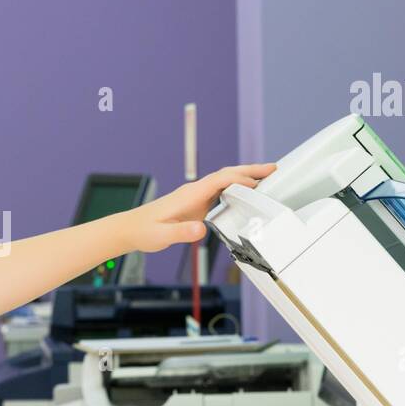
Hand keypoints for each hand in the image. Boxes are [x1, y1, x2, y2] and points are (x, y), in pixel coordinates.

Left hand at [121, 163, 276, 253]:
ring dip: (246, 176)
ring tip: (267, 178)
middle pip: (226, 174)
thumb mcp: (162, 236)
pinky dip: (236, 187)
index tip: (259, 183)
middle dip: (250, 170)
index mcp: (189, 195)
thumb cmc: (144, 231)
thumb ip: (181, 233)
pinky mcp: (195, 203)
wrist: (130, 229)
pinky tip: (246, 192)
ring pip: (225, 180)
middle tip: (274, 168)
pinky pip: (220, 190)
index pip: (220, 180)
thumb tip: (201, 229)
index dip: (241, 179)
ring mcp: (195, 196)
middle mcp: (194, 191)